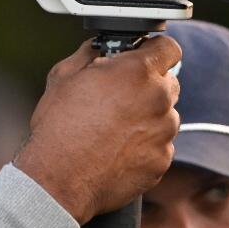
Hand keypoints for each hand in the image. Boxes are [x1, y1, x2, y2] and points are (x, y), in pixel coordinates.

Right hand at [13, 37, 180, 223]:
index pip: (169, 48)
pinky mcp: (162, 160)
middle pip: (168, 82)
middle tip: (119, 96)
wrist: (60, 179)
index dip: (154, 50)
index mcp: (138, 72)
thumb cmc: (59, 127)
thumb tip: (98, 48)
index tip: (142, 57)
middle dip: (148, 85)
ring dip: (147, 117)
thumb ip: (89, 53)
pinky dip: (144, 146)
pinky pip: (160, 145)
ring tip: (113, 129)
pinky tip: (117, 150)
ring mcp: (164, 133)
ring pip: (165, 116)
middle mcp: (158, 100)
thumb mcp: (63, 76)